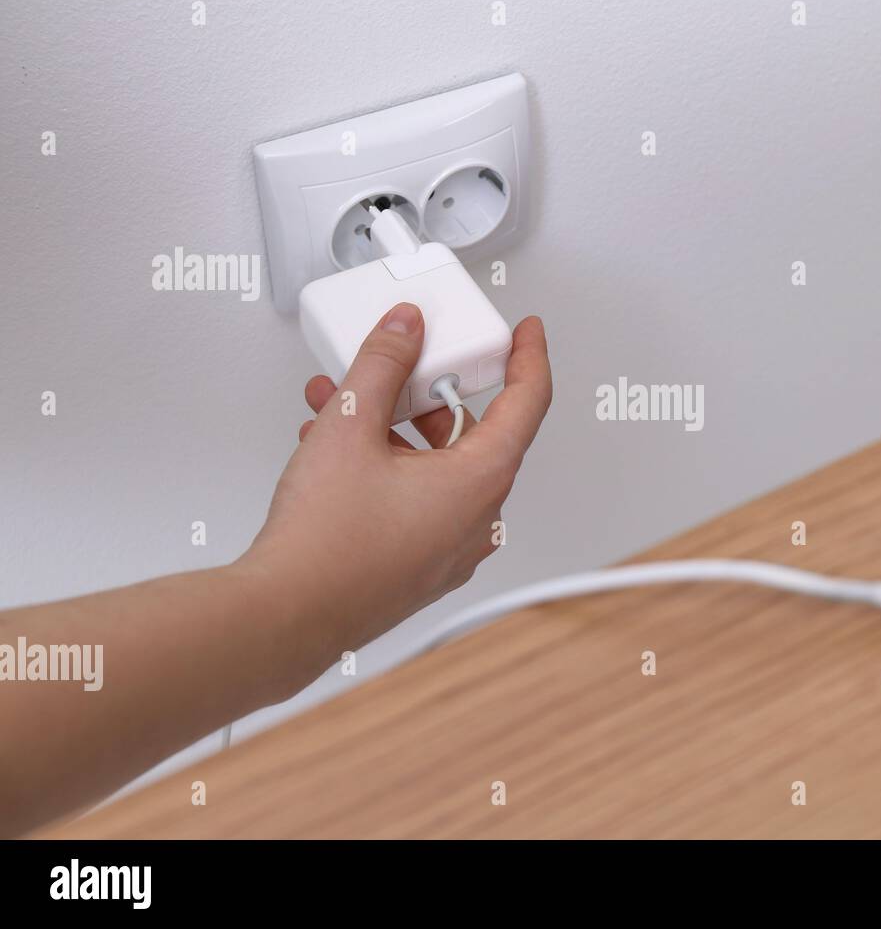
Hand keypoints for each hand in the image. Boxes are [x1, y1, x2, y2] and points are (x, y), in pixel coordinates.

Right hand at [242, 303, 550, 679]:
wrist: (282, 617)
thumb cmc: (324, 543)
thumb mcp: (350, 425)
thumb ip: (383, 363)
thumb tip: (406, 329)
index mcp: (481, 482)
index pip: (528, 403)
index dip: (529, 357)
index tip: (525, 333)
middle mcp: (477, 521)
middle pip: (473, 434)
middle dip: (427, 392)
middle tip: (400, 364)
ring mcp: (449, 549)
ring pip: (438, 467)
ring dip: (396, 428)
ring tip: (341, 402)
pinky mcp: (418, 566)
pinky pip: (419, 499)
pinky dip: (389, 466)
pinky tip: (335, 447)